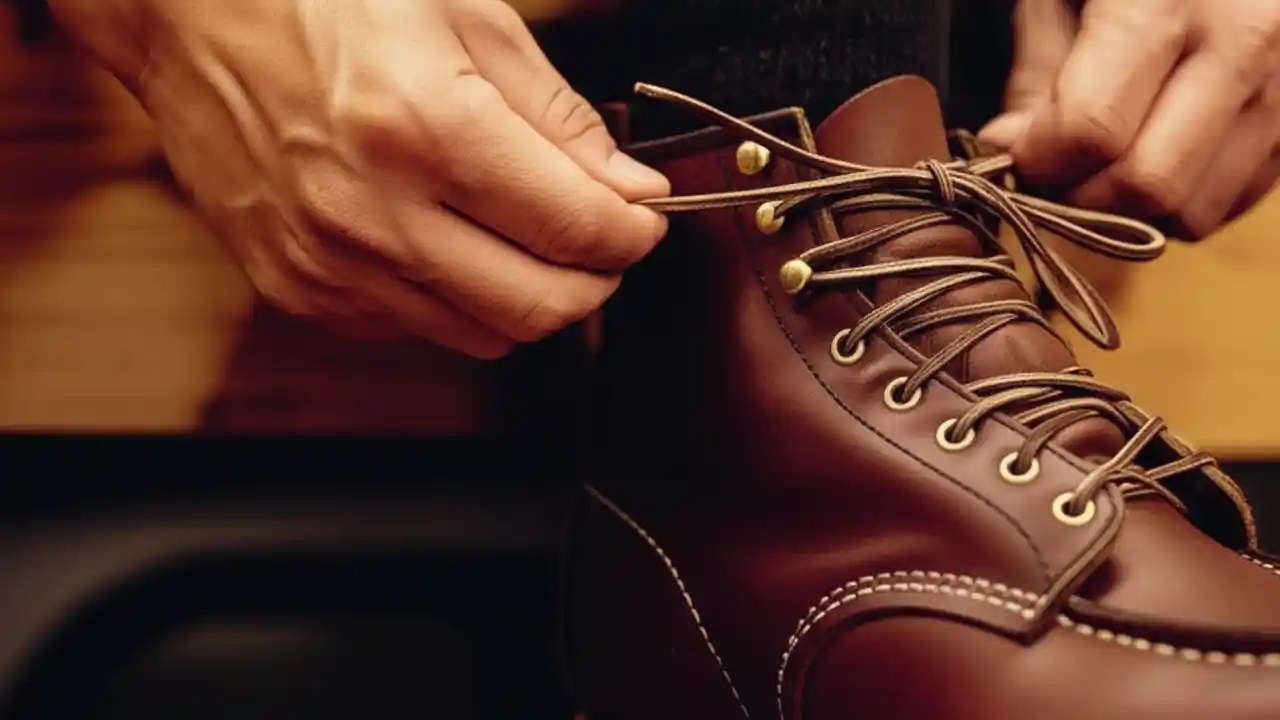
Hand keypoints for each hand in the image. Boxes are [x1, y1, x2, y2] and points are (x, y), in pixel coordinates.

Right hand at [48, 0, 668, 357]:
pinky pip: (416, 329)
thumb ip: (558, 119)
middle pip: (540, 307)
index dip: (634, 232)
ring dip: (531, 295)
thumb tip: (626, 188)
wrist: (184, 13)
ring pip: (484, 334)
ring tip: (528, 236)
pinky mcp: (301, 289)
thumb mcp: (465, 20)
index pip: (576, 229)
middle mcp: (375, 212)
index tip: (644, 217)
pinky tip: (450, 242)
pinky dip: (458, 299)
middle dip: (597, 279)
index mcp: (426, 128)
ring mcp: (332, 263)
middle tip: (604, 238)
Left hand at [981, 0, 1279, 237]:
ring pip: (1196, 210)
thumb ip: (1036, 71)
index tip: (1019, 150)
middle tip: (1057, 174)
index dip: (1040, 157)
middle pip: (1149, 183)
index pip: (1092, 127)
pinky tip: (1158, 154)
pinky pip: (1233, 201)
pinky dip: (1182, 200)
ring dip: (1135, 211)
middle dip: (1085, 197)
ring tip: (1105, 168)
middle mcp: (1244, 41)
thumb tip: (1009, 149)